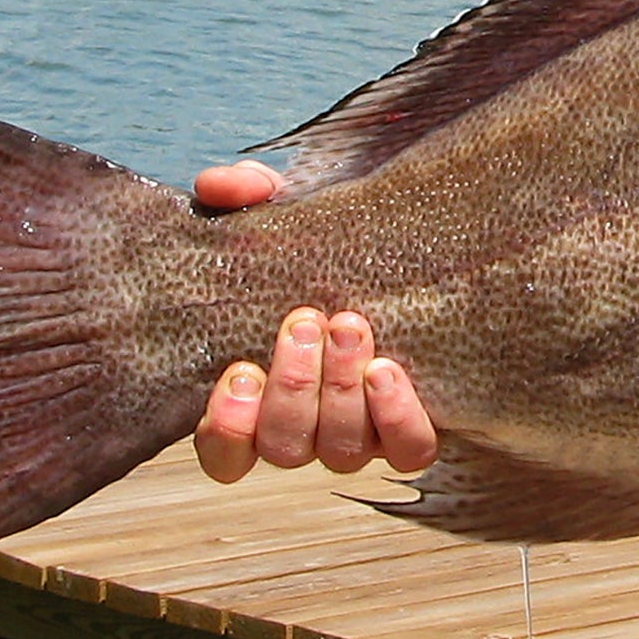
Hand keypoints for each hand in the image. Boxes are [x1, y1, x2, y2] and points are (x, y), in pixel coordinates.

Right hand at [186, 162, 439, 481]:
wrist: (420, 254)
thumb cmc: (332, 245)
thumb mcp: (289, 213)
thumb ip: (247, 195)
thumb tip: (219, 185)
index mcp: (262, 396)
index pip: (224, 452)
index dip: (226, 430)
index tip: (238, 372)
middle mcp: (309, 427)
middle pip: (285, 446)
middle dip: (292, 386)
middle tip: (304, 321)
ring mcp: (363, 433)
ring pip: (341, 451)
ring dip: (339, 390)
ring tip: (349, 324)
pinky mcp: (414, 428)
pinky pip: (409, 451)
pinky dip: (396, 418)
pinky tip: (387, 369)